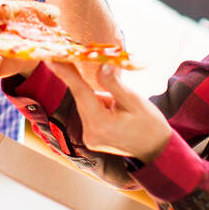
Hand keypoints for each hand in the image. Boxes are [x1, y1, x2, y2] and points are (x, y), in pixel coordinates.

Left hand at [51, 62, 171, 162]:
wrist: (157, 150)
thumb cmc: (150, 125)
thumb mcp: (135, 102)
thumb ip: (115, 84)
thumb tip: (102, 66)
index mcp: (101, 124)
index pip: (80, 92)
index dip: (66, 73)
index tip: (52, 59)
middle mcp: (90, 133)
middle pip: (82, 98)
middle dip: (87, 81)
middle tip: (89, 62)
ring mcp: (89, 138)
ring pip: (87, 104)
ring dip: (98, 96)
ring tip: (121, 104)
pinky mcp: (91, 138)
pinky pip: (90, 113)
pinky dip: (99, 105)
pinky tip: (116, 110)